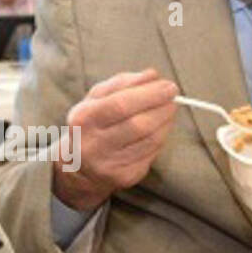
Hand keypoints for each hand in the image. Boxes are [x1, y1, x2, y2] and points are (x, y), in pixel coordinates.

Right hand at [53, 68, 178, 211]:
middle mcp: (93, 145)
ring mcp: (109, 164)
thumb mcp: (97, 98)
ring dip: (165, 122)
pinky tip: (159, 129)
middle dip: (162, 108)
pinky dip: (160, 138)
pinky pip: (151, 153)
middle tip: (173, 98)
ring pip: (150, 141)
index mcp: (83, 120)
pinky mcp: (125, 177)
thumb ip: (123, 83)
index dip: (150, 95)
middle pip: (139, 125)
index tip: (169, 86)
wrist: (78, 167)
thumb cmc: (92, 124)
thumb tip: (152, 76)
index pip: (121, 105)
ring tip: (168, 110)